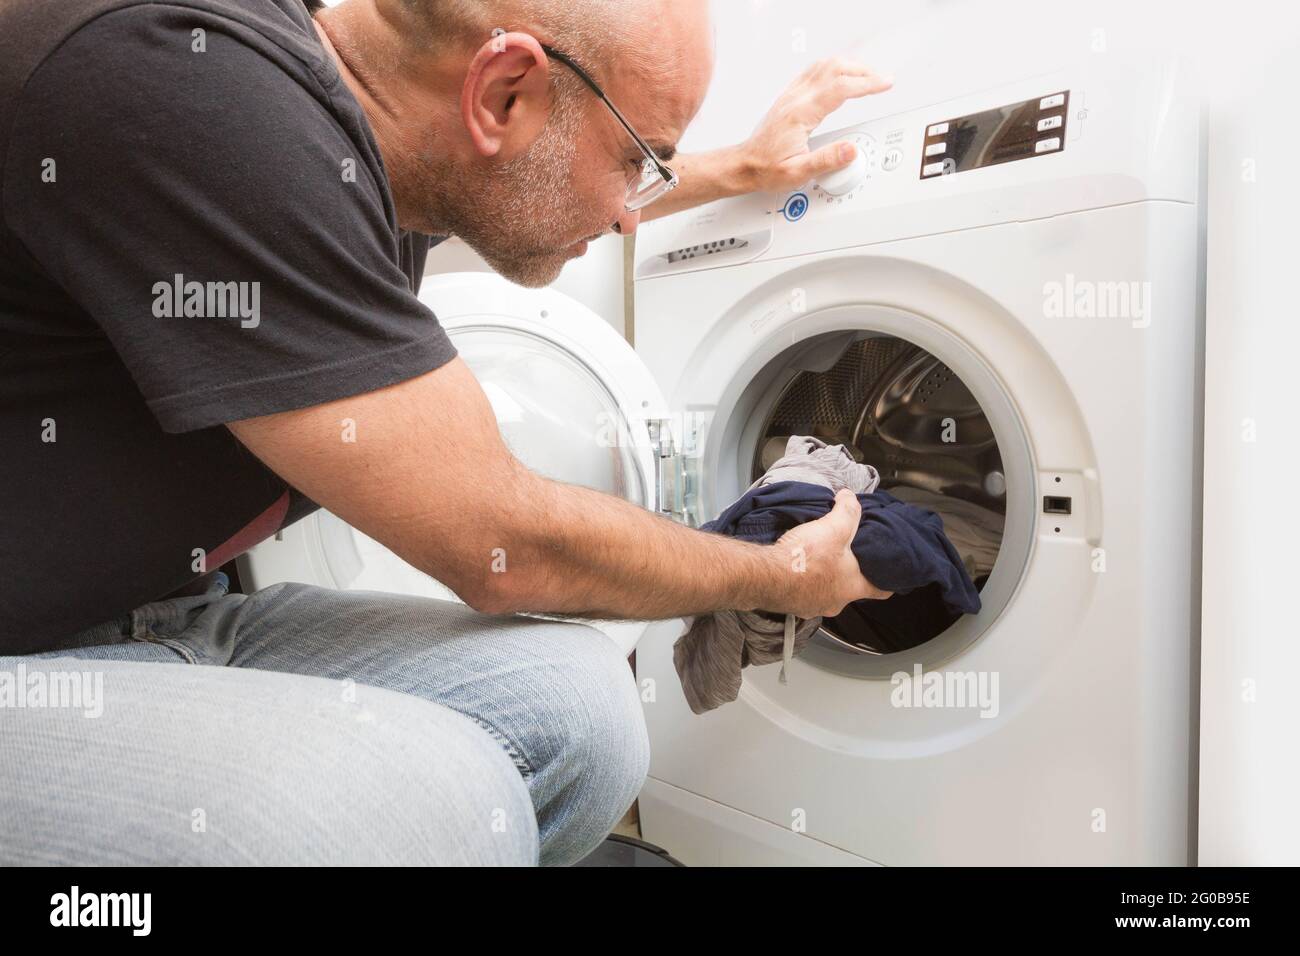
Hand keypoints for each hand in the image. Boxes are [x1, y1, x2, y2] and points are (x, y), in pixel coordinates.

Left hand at [737, 58, 892, 192]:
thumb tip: (851, 150)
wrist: (744, 165)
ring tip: (867, 76)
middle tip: (881, 80)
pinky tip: (840, 75)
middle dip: (863, 70)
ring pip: (823, 65)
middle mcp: (795, 99)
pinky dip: (833, 68)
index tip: (886, 83)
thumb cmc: (766, 169)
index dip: (867, 83)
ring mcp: (791, 95)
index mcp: (800, 114)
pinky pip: (813, 72)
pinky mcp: (789, 97)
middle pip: (834, 68)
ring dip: (849, 66)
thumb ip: (826, 161)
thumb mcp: (797, 173)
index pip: (840, 88)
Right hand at [774, 489, 891, 618]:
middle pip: (850, 589)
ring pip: (824, 591)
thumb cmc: (804, 560)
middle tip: (845, 555)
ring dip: (822, 577)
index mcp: (852, 587)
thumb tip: (849, 498)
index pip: (881, 590)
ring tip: (816, 558)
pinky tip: (794, 567)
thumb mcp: (835, 526)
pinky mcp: (791, 604)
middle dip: (848, 572)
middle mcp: (834, 602)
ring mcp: (811, 606)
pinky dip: (801, 581)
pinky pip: (801, 592)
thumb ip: (847, 510)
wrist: (765, 576)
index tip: (887, 575)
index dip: (887, 581)